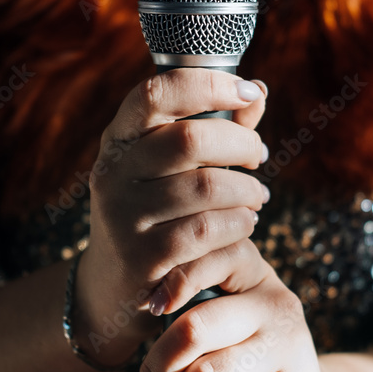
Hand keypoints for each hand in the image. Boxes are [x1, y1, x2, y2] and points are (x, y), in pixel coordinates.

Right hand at [77, 69, 269, 362]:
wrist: (115, 287)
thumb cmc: (157, 213)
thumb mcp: (172, 168)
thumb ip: (215, 127)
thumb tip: (258, 92)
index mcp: (119, 138)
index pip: (156, 91)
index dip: (209, 84)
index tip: (249, 91)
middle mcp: (113, 172)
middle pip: (190, 139)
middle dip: (241, 143)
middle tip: (259, 155)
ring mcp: (123, 216)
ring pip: (207, 187)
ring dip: (247, 190)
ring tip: (257, 196)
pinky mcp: (141, 257)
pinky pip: (206, 231)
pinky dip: (238, 224)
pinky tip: (245, 224)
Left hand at [132, 251, 335, 371]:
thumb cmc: (250, 367)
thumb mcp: (229, 329)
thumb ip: (195, 318)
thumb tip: (143, 337)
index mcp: (257, 277)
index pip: (217, 258)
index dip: (177, 279)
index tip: (148, 308)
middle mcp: (277, 305)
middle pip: (197, 326)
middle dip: (158, 366)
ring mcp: (290, 348)